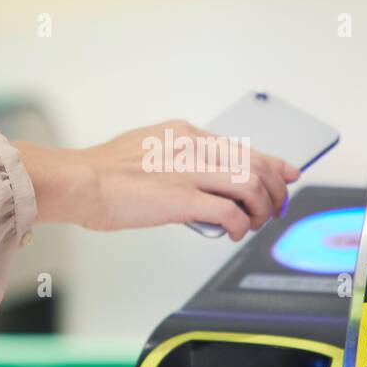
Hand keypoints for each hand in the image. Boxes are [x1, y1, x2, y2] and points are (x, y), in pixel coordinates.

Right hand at [12, 120, 300, 240]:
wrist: (78, 181)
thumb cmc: (101, 173)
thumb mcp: (146, 151)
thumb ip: (175, 161)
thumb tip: (196, 186)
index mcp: (183, 133)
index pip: (241, 146)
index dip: (272, 162)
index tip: (288, 173)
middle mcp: (192, 146)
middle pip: (254, 164)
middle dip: (274, 189)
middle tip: (276, 208)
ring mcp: (188, 170)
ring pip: (250, 184)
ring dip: (260, 208)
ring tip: (255, 223)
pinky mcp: (182, 198)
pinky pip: (229, 212)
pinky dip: (239, 225)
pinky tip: (233, 233)